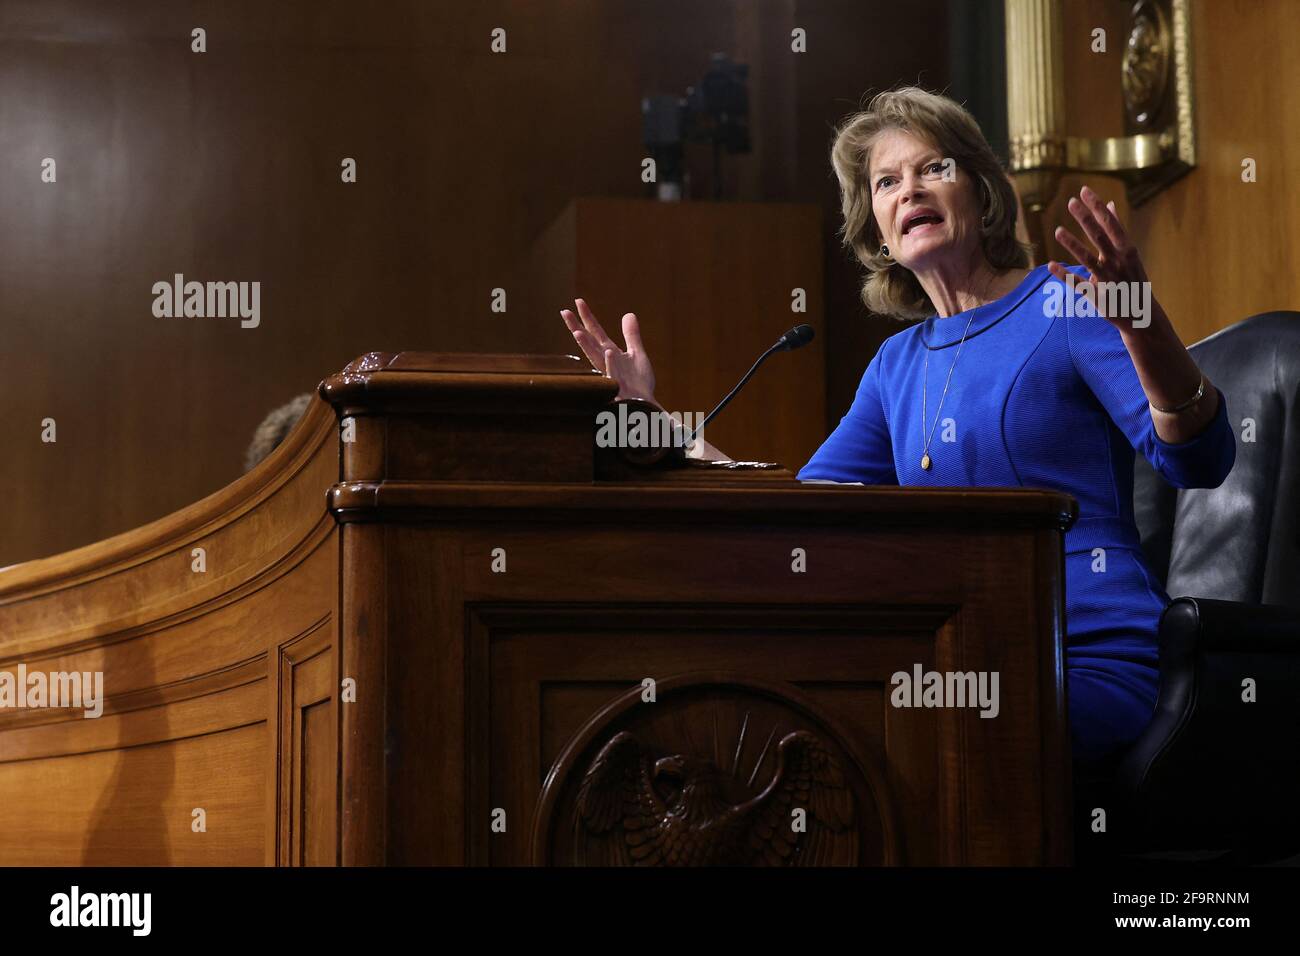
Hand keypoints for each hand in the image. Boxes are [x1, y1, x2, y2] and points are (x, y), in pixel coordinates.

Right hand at [560, 298, 657, 402]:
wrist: (645, 406)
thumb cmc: (639, 384)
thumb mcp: (637, 354)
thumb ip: (631, 335)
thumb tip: (628, 314)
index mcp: (610, 353)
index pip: (596, 332)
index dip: (587, 317)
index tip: (577, 301)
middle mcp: (606, 362)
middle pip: (590, 342)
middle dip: (577, 328)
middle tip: (564, 312)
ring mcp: (611, 375)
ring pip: (596, 359)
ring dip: (587, 346)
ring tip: (577, 332)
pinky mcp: (619, 388)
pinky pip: (614, 375)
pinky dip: (611, 364)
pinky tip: (609, 352)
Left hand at [1048, 185, 1158, 330]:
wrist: (1141, 314)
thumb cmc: (1132, 278)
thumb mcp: (1128, 253)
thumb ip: (1116, 230)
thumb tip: (1109, 204)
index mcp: (1127, 250)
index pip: (1111, 223)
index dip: (1097, 207)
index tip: (1083, 191)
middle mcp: (1118, 263)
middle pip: (1100, 237)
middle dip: (1086, 219)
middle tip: (1070, 201)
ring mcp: (1108, 280)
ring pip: (1089, 260)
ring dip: (1073, 245)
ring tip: (1057, 230)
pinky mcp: (1098, 296)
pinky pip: (1079, 285)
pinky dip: (1065, 275)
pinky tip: (1051, 265)